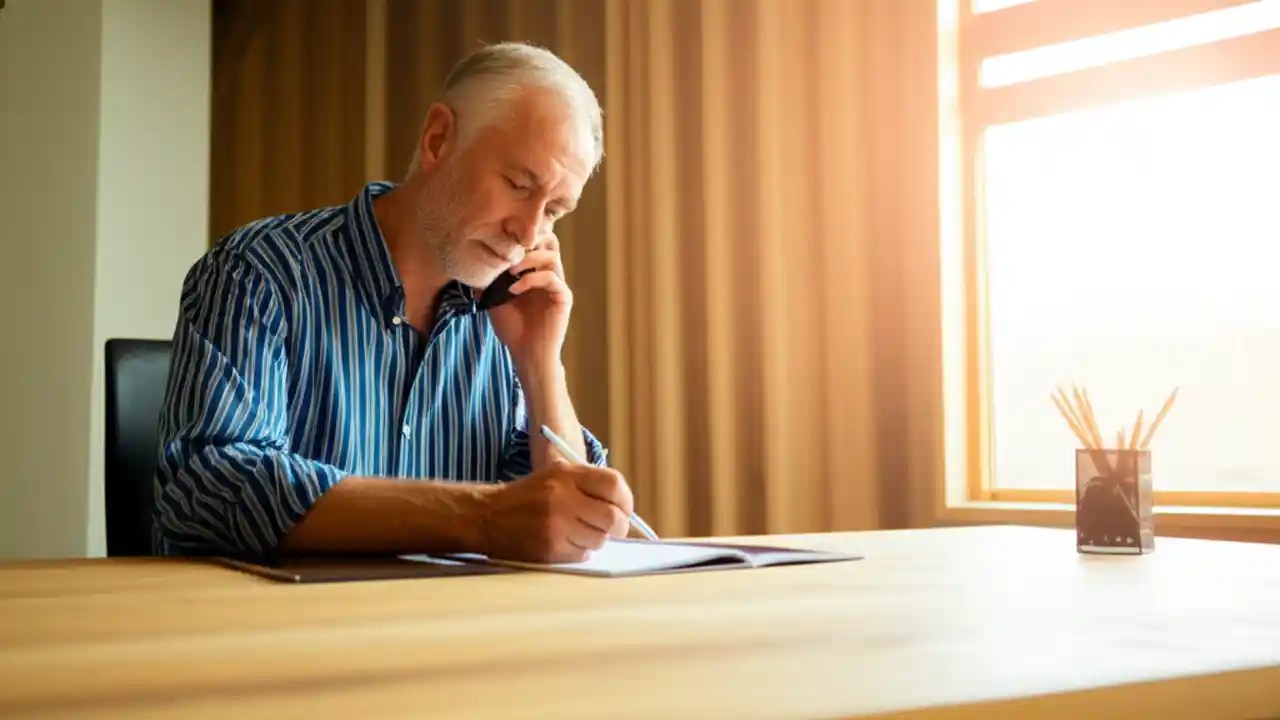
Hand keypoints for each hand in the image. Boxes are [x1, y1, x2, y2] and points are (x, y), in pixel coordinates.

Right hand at [476, 459, 632, 561]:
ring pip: (599, 539)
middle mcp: (562, 497)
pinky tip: (565, 542)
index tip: (623, 509)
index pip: (614, 484)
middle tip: (612, 529)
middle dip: (618, 526)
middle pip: (612, 517)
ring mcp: (556, 525)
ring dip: (596, 540)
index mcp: (566, 474)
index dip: (625, 500)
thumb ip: (588, 485)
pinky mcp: (549, 548)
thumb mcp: (555, 476)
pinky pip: (582, 554)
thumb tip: (623, 508)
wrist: (487, 516)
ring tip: (580, 533)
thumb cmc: (527, 497)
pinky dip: (580, 551)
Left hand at [488, 233, 569, 370]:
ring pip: (551, 256)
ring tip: (509, 271)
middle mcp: (549, 274)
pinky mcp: (563, 297)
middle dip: (530, 241)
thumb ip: (488, 280)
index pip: (536, 242)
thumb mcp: (494, 299)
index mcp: (536, 271)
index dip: (521, 236)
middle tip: (509, 250)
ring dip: (528, 259)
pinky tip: (514, 289)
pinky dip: (531, 279)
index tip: (500, 241)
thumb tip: (471, 262)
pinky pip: (552, 278)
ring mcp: (558, 285)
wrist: (526, 354)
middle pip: (550, 241)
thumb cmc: (512, 329)